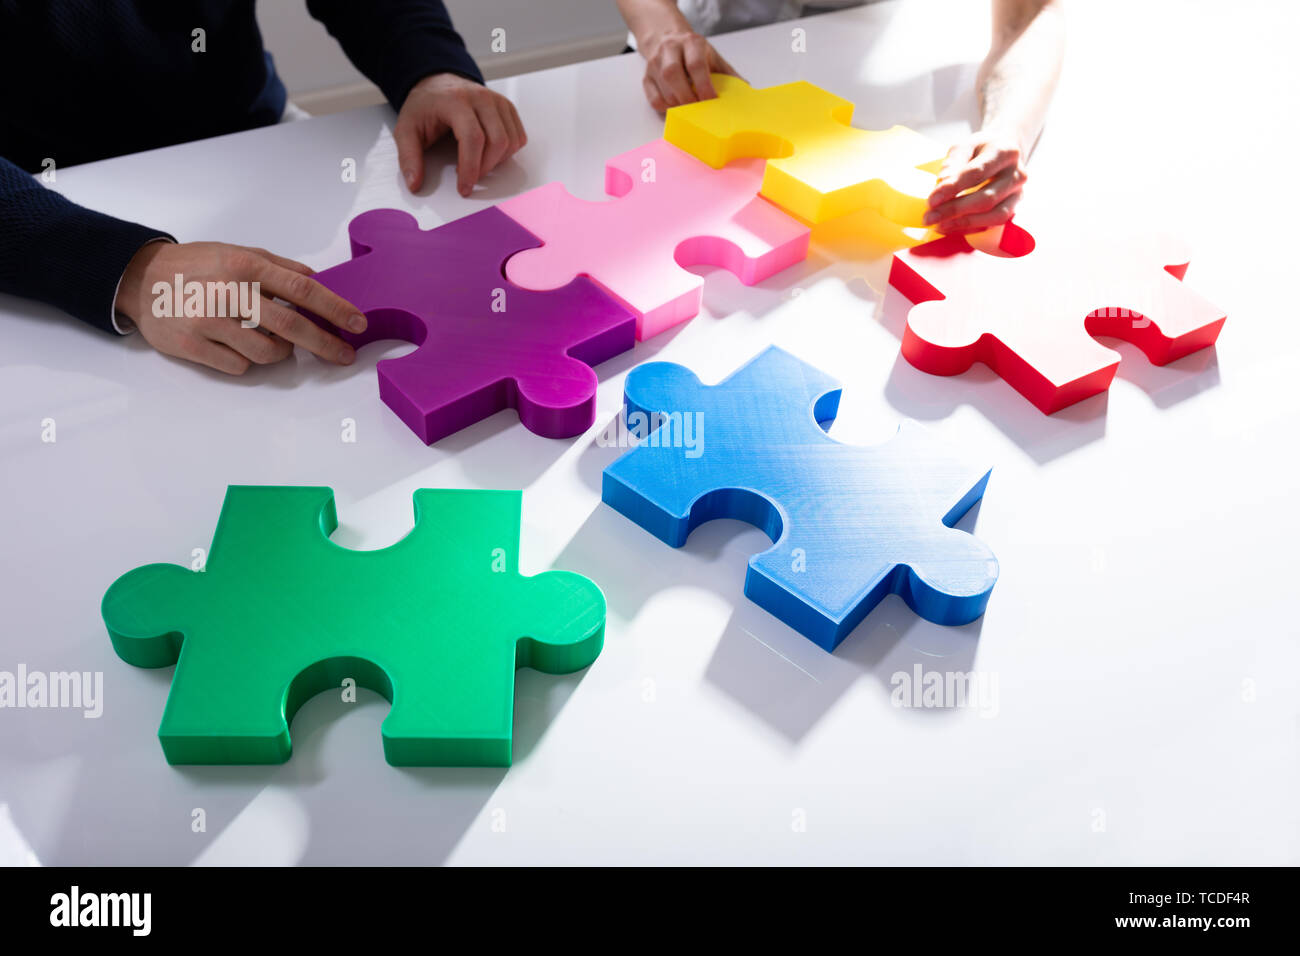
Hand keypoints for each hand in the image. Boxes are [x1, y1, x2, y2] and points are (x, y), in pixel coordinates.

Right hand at [114, 241, 365, 374]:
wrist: (140, 281)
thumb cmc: (198, 266)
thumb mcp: (238, 253)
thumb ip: (280, 268)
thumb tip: (319, 282)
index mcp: (244, 266)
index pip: (302, 290)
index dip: (334, 309)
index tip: (357, 324)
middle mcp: (228, 293)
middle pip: (291, 327)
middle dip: (325, 344)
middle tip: (343, 354)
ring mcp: (208, 322)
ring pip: (268, 353)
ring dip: (279, 351)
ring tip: (269, 337)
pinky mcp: (192, 347)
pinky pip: (240, 366)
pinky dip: (247, 359)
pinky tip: (237, 343)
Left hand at [394, 72, 526, 196]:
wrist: (437, 82)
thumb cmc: (424, 106)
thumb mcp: (406, 129)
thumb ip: (408, 157)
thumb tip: (414, 184)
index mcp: (455, 101)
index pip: (473, 138)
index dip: (471, 168)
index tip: (464, 188)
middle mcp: (480, 98)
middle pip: (497, 141)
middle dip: (485, 169)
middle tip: (469, 178)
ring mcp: (497, 101)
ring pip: (511, 141)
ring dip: (496, 162)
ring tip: (477, 164)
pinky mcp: (507, 107)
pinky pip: (518, 137)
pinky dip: (507, 153)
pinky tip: (489, 154)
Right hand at [638, 29, 740, 110]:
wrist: (667, 38)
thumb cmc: (694, 52)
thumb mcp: (713, 57)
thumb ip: (728, 74)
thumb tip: (746, 91)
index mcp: (691, 42)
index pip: (695, 64)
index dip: (704, 85)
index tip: (711, 100)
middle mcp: (670, 49)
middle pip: (673, 74)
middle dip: (688, 97)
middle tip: (699, 110)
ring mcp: (655, 63)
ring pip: (662, 87)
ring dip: (677, 103)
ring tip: (689, 111)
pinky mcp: (646, 76)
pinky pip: (652, 97)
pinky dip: (665, 107)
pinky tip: (675, 107)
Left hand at [924, 131, 1027, 233]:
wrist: (1003, 152)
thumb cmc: (981, 149)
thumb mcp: (965, 146)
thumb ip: (954, 162)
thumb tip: (943, 182)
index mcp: (1005, 152)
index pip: (977, 173)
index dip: (953, 188)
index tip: (931, 200)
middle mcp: (1017, 174)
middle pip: (986, 198)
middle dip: (954, 210)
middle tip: (929, 218)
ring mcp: (1018, 193)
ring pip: (995, 215)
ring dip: (964, 224)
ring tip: (939, 226)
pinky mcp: (1014, 208)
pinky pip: (994, 224)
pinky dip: (971, 229)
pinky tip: (951, 227)